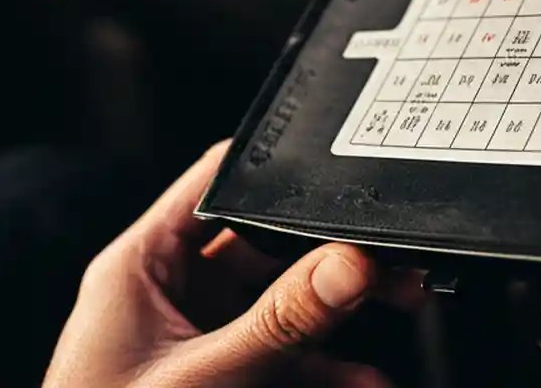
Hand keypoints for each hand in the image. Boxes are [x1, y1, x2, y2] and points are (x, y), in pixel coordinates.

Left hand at [44, 142, 396, 387]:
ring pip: (283, 306)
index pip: (214, 188)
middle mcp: (170, 293)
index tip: (339, 174)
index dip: (274, 175)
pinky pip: (283, 359)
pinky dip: (325, 369)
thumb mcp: (204, 377)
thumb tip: (348, 264)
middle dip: (329, 257)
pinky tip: (365, 381)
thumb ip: (281, 322)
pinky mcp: (219, 379)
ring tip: (399, 312)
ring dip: (339, 321)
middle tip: (387, 259)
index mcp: (141, 267)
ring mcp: (197, 338)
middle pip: (263, 248)